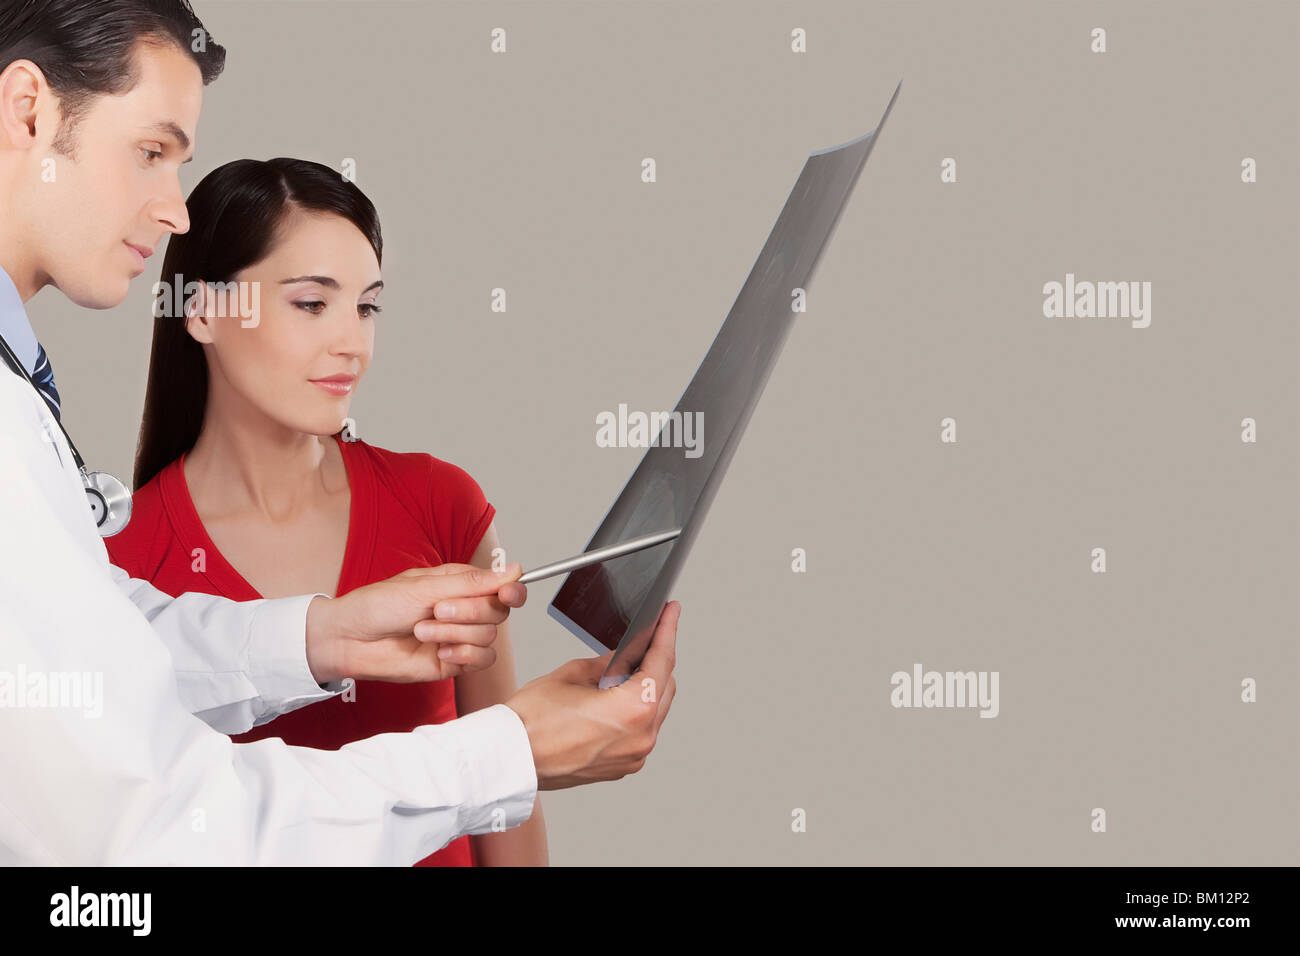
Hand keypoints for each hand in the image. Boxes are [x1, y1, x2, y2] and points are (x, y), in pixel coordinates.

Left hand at [304, 563, 526, 683]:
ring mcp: (460, 637)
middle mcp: (465, 610)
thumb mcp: (425, 587)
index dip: (512, 590)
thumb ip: (472, 583)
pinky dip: (463, 655)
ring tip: (421, 630)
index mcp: (460, 584)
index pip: (503, 586)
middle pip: (498, 612)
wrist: (351, 640)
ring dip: (455, 633)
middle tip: (436, 610)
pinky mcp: (454, 663)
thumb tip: (514, 570)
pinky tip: (440, 652)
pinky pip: (481, 660)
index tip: (507, 594)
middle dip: (469, 612)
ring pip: (489, 637)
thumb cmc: (379, 605)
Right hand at [505, 601, 679, 789]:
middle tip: (645, 636)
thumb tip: (623, 656)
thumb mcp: (572, 674)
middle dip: (657, 659)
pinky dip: (635, 712)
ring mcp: (634, 756)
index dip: (666, 630)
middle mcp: (642, 736)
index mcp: (633, 709)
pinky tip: (615, 698)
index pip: (662, 661)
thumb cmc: (531, 721)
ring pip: (656, 710)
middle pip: (665, 686)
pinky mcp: (623, 766)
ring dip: (646, 687)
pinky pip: (641, 732)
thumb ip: (607, 662)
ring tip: (624, 668)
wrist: (509, 759)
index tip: (670, 613)